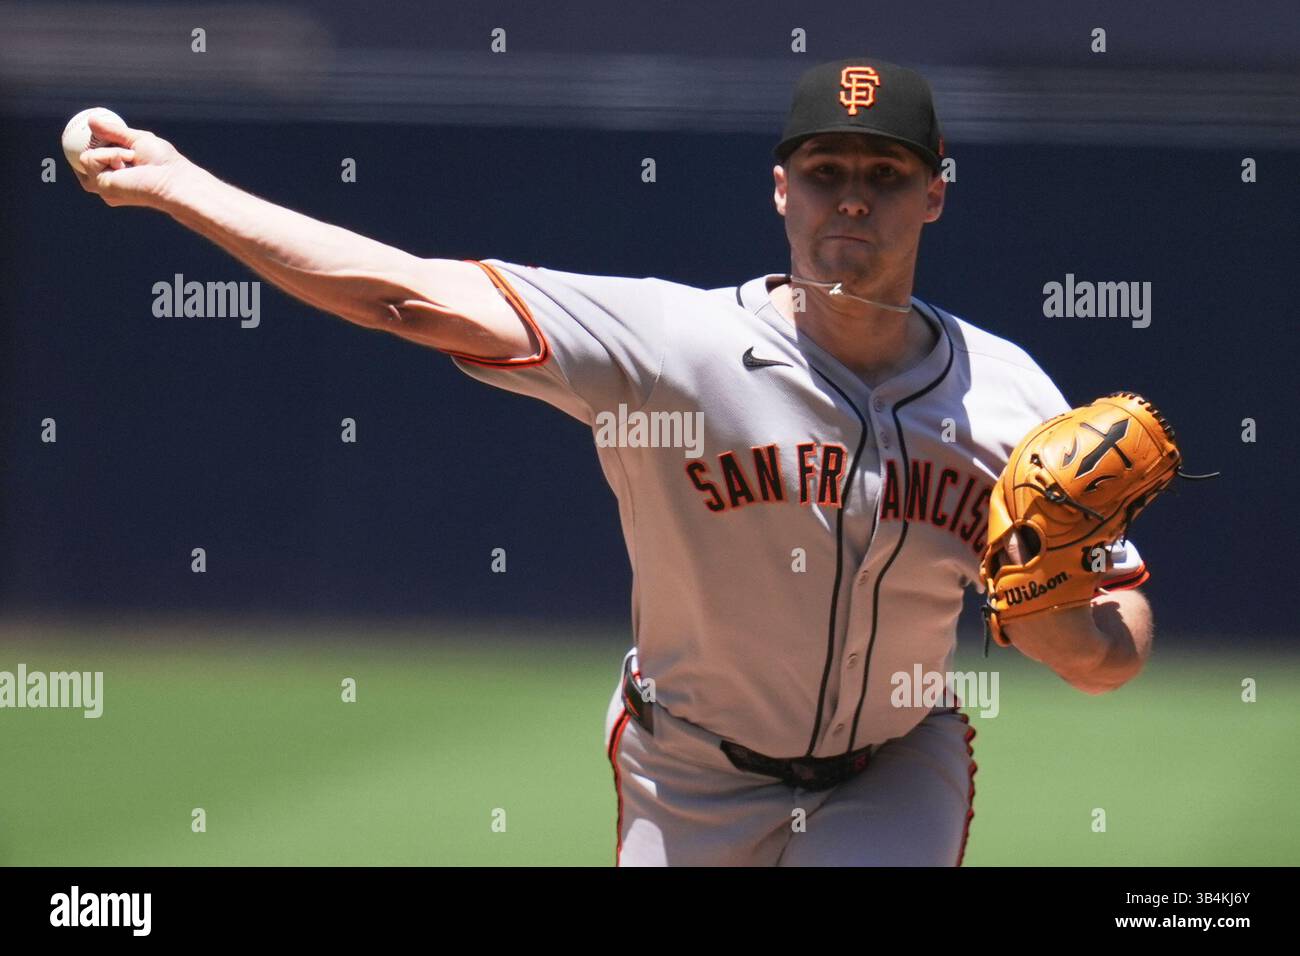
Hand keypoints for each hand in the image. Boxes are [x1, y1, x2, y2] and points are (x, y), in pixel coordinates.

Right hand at [72, 114, 193, 209]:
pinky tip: (127, 162)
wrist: (171, 178)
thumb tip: (91, 121)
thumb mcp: (136, 140)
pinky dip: (109, 154)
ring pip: (85, 157)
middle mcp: (108, 185)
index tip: (91, 131)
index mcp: (117, 176)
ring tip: (132, 157)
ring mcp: (102, 187)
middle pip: (82, 161)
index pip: (92, 161)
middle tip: (116, 143)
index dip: (89, 147)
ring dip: (110, 151)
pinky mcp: (100, 186)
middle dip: (95, 147)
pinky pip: (90, 159)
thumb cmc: (162, 163)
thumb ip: (114, 131)